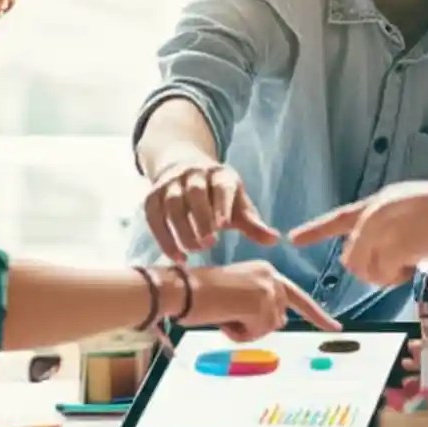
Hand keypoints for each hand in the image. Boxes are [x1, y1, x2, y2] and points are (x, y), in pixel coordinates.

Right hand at [144, 160, 278, 261]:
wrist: (183, 170)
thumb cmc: (218, 196)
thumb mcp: (238, 205)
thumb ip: (253, 224)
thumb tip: (275, 240)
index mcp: (220, 174)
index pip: (222, 186)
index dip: (222, 204)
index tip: (224, 226)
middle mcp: (194, 174)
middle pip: (195, 193)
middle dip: (201, 218)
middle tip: (209, 244)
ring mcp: (171, 183)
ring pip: (172, 204)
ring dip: (181, 229)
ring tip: (193, 252)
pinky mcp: (153, 196)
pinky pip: (154, 217)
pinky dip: (164, 238)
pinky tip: (176, 257)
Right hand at [183, 260, 340, 340]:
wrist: (181, 288)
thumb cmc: (199, 294)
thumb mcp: (237, 297)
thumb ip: (261, 307)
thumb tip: (281, 322)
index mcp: (265, 271)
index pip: (297, 297)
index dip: (317, 315)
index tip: (335, 327)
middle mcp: (272, 276)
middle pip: (277, 319)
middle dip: (255, 327)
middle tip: (228, 317)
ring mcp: (269, 289)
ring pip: (267, 328)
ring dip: (244, 330)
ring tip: (222, 313)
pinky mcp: (261, 302)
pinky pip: (255, 334)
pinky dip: (238, 333)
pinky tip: (223, 317)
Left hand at [289, 178, 427, 285]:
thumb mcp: (419, 213)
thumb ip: (393, 230)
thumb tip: (377, 260)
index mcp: (383, 201)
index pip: (341, 217)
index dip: (316, 230)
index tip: (294, 238)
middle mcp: (377, 212)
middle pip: (351, 256)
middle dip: (369, 270)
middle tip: (399, 269)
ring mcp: (384, 227)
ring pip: (364, 269)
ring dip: (385, 276)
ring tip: (412, 263)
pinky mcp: (396, 243)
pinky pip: (382, 274)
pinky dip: (399, 277)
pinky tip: (418, 264)